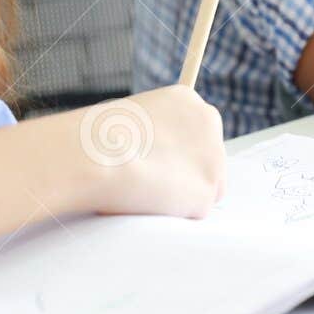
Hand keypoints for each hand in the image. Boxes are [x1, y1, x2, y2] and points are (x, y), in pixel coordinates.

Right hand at [71, 85, 226, 218]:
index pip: (197, 133)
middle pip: (208, 160)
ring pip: (204, 189)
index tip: (161, 161)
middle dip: (185, 174)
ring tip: (147, 188)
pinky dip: (172, 214)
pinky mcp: (206, 193)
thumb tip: (159, 155)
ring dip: (181, 195)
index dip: (178, 152)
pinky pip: (192, 213)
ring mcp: (214, 159)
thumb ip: (159, 132)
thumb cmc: (102, 138)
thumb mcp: (135, 118)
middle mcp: (209, 124)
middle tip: (153, 179)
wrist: (98, 155)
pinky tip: (150, 201)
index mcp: (189, 100)